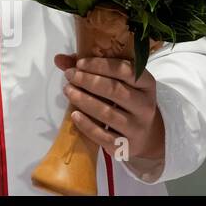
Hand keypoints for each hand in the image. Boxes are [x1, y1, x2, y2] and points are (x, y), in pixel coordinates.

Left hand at [55, 53, 165, 175]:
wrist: (142, 136)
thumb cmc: (124, 101)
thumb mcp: (116, 81)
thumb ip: (88, 68)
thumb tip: (59, 59)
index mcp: (146, 84)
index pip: (126, 71)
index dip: (101, 65)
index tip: (80, 63)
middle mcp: (146, 106)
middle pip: (116, 91)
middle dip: (89, 81)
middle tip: (70, 75)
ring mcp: (137, 128)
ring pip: (108, 113)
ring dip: (84, 101)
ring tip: (68, 91)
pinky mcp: (127, 147)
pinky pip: (104, 136)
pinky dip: (87, 125)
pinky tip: (74, 115)